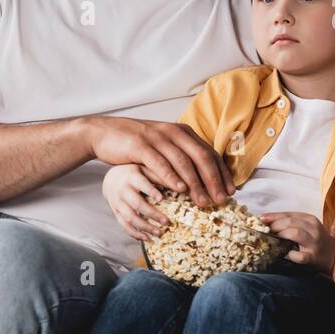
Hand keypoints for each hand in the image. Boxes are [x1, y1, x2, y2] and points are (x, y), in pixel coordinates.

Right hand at [85, 117, 234, 206]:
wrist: (104, 133)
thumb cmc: (135, 144)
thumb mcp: (163, 145)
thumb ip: (181, 155)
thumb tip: (203, 175)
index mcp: (182, 132)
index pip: (208, 153)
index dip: (221, 173)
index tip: (230, 191)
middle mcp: (173, 132)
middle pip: (200, 157)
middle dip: (213, 180)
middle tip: (221, 200)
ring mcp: (156, 137)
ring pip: (182, 161)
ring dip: (195, 183)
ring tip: (202, 201)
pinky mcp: (140, 145)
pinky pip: (159, 162)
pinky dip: (171, 176)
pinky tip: (179, 189)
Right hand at [103, 164, 169, 240]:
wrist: (111, 179)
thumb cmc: (134, 173)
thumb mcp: (145, 168)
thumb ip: (160, 176)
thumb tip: (182, 186)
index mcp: (131, 177)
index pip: (141, 183)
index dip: (150, 191)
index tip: (161, 198)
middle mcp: (123, 190)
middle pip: (137, 204)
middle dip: (152, 214)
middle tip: (167, 222)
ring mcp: (118, 203)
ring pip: (130, 217)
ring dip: (145, 227)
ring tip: (159, 233)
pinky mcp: (116, 213)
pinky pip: (124, 225)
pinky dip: (135, 233)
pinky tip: (147, 238)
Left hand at [259, 211, 334, 274]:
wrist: (334, 256)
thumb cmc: (314, 240)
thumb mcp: (305, 227)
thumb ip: (288, 223)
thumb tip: (264, 220)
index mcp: (309, 219)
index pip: (288, 214)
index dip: (272, 216)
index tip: (260, 219)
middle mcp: (314, 229)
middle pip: (290, 222)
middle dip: (275, 226)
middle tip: (265, 232)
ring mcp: (314, 243)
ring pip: (295, 233)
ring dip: (281, 236)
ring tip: (274, 241)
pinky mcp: (313, 257)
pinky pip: (299, 255)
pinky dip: (290, 254)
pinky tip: (284, 254)